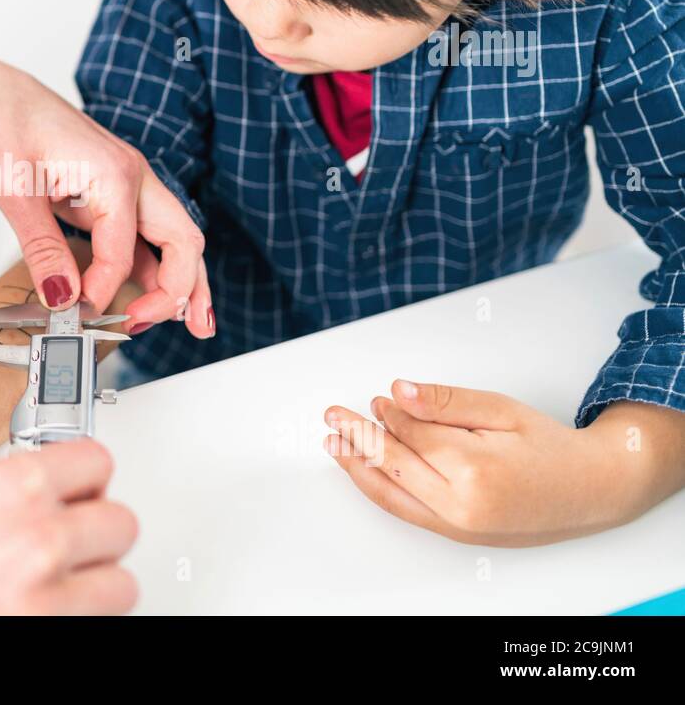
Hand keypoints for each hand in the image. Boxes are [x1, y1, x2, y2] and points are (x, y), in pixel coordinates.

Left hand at [0, 44, 213, 337]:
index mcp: (113, 172)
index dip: (106, 290)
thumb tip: (62, 295)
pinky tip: (154, 296)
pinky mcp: (110, 194)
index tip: (79, 313)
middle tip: (182, 327)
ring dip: (182, 281)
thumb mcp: (13, 189)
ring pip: (172, 238)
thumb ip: (42, 247)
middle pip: (181, 240)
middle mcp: (131, 177)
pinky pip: (143, 236)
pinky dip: (154, 267)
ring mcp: (124, 186)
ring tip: (194, 323)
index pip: (125, 251)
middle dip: (184, 288)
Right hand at [0, 439, 138, 613]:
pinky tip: (47, 610)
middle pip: (121, 524)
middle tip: (76, 537)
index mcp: (13, 489)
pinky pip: (93, 627)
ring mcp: (43, 600)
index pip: (97, 462)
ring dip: (95, 582)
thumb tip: (42, 502)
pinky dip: (74, 619)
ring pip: (120, 585)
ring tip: (66, 583)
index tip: (84, 486)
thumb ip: (7, 497)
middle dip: (98, 531)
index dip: (88, 476)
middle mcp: (37, 540)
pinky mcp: (42, 640)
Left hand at [323, 381, 684, 545]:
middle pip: (393, 464)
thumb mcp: (501, 409)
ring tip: (333, 442)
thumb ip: (446, 401)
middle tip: (333, 415)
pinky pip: (405, 511)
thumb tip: (398, 391)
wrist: (592, 490)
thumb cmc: (550, 447)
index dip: (390, 414)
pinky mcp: (457, 536)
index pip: (413, 435)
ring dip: (357, 466)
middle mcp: (461, 505)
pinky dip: (379, 488)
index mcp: (475, 469)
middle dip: (359, 436)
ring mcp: (457, 527)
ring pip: (391, 493)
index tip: (375, 398)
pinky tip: (363, 469)